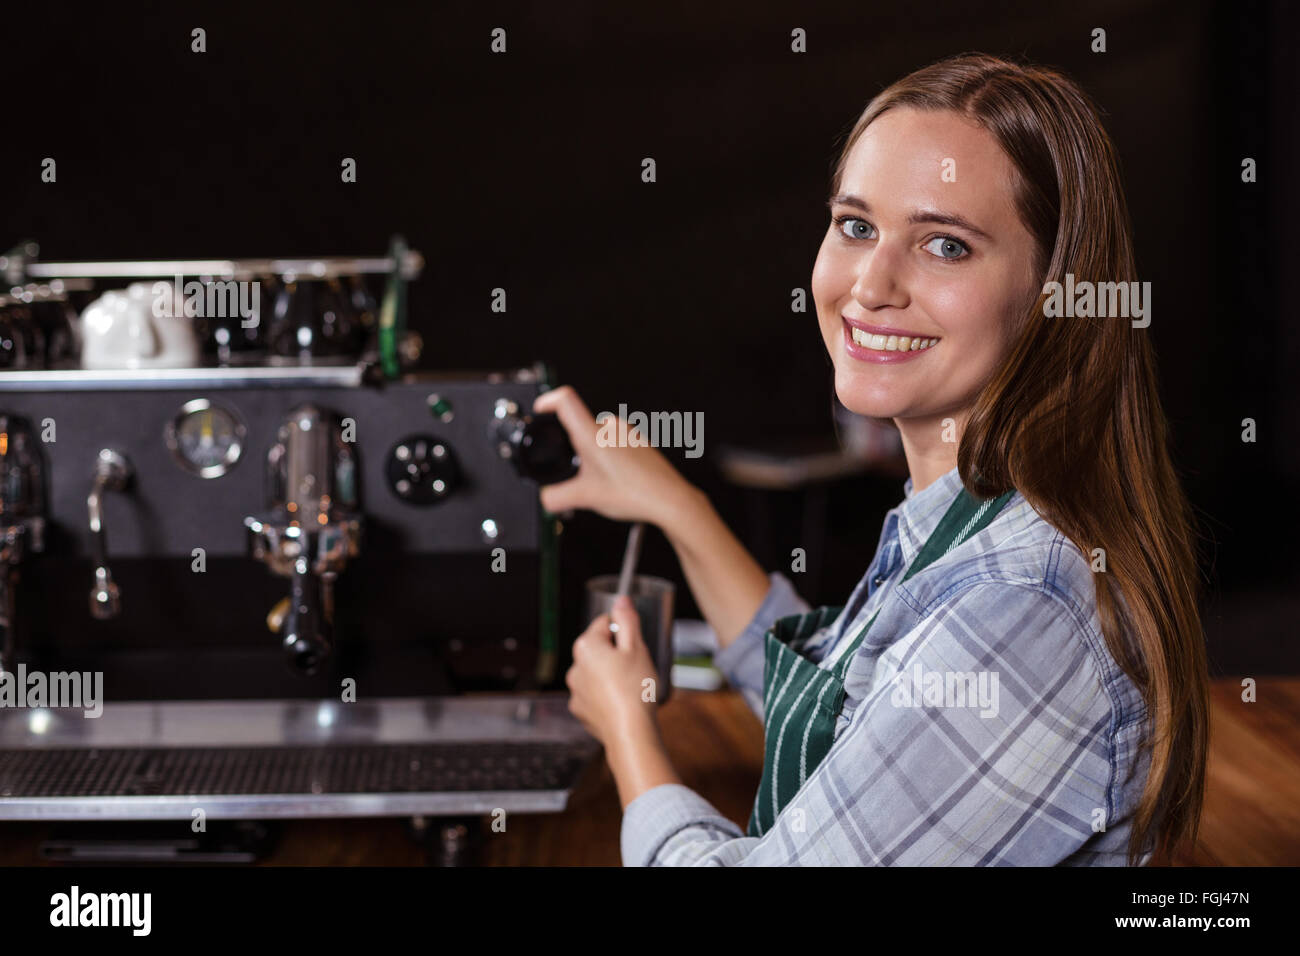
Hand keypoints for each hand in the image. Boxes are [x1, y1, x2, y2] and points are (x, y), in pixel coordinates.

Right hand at [532, 385, 695, 527]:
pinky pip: (615, 443)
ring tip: (602, 481)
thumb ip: (556, 498)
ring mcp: (627, 432)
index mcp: (593, 435)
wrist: (670, 500)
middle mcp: (610, 427)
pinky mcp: (638, 441)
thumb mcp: (586, 498)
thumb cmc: (637, 493)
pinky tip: (617, 479)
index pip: (565, 400)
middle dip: (573, 448)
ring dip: (593, 455)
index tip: (541, 409)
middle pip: (579, 425)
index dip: (547, 401)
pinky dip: (609, 458)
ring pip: (597, 437)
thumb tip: (545, 498)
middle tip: (580, 473)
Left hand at [565, 595, 662, 746]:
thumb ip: (628, 620)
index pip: (604, 624)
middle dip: (617, 654)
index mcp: (586, 646)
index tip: (635, 645)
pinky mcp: (581, 710)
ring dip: (611, 675)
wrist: (630, 732)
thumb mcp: (637, 647)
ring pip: (596, 672)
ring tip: (631, 688)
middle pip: (599, 649)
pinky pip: (595, 694)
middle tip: (637, 667)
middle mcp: (575, 667)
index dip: (624, 632)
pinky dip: (606, 695)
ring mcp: (575, 691)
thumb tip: (621, 599)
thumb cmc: (635, 688)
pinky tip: (622, 702)